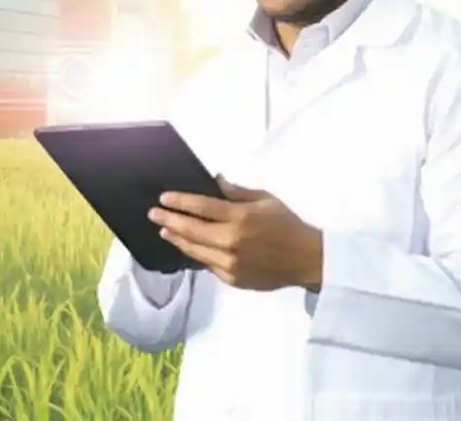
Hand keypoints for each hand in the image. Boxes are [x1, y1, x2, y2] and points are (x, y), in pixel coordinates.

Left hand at [148, 175, 322, 291]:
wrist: (306, 259)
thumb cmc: (287, 224)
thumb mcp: (266, 199)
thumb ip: (238, 192)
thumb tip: (216, 181)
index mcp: (240, 218)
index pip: (202, 207)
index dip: (180, 201)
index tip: (164, 197)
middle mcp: (230, 241)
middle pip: (191, 229)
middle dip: (169, 219)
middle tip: (153, 213)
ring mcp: (229, 263)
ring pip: (194, 250)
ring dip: (177, 238)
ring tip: (165, 229)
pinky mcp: (232, 279)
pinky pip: (207, 264)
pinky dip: (195, 253)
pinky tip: (187, 245)